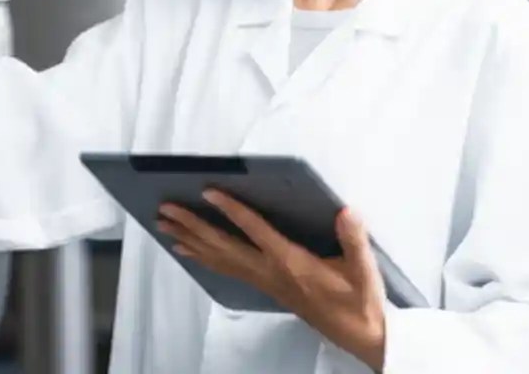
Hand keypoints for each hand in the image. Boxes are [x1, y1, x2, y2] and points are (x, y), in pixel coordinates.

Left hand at [158, 192, 386, 370]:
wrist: (360, 336)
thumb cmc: (361, 300)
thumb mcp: (364, 271)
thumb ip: (355, 240)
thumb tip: (347, 212)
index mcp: (291, 263)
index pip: (256, 231)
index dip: (232, 210)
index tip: (209, 192)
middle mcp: (270, 272)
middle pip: (223, 246)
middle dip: (193, 226)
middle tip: (165, 209)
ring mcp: (264, 281)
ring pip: (219, 259)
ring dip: (190, 239)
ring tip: (164, 225)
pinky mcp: (265, 287)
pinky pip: (226, 269)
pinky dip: (203, 257)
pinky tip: (187, 249)